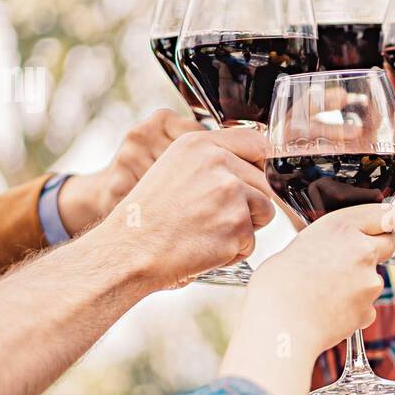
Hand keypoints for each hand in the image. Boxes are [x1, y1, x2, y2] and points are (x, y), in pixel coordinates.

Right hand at [101, 131, 275, 288]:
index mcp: (200, 144)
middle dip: (249, 204)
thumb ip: (212, 161)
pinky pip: (252, 241)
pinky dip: (233, 252)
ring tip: (208, 232)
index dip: (261, 166)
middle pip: (264, 183)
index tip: (254, 180)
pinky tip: (204, 248)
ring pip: (265, 211)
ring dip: (244, 228)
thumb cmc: (148, 217)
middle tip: (213, 218)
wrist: (130, 250)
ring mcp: (229, 192)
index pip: (257, 143)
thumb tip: (254, 166)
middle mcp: (218, 162)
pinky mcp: (236, 223)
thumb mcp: (174, 168)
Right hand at [246, 203, 394, 355]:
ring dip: (359, 285)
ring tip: (325, 292)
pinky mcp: (368, 310)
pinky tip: (328, 310)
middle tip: (348, 262)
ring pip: (374, 279)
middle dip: (374, 252)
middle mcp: (362, 250)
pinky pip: (366, 307)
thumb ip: (328, 240)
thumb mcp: (299, 244)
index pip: (384, 215)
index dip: (380, 223)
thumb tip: (334, 246)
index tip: (378, 228)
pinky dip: (353, 309)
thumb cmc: (277, 285)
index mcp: (342, 226)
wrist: (278, 325)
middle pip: (388, 244)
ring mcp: (369, 281)